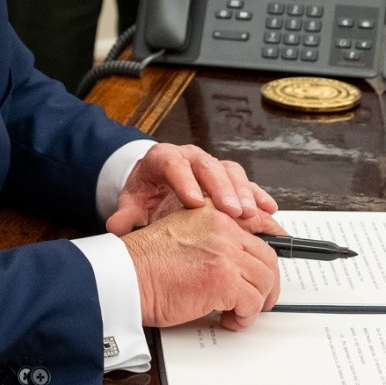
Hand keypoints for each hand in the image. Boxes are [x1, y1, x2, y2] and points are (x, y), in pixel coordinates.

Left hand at [104, 142, 277, 237]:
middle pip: (208, 166)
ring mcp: (212, 165)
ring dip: (243, 193)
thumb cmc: (145, 192)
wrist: (155, 183)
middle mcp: (191, 157)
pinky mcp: (228, 178)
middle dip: (222, 189)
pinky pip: (246, 183)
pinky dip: (258, 196)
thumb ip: (126, 214)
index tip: (194, 203)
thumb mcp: (132, 201)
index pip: (174, 164)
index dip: (185, 182)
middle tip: (232, 211)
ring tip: (252, 214)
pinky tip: (269, 210)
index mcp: (164, 158)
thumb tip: (116, 227)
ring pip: (230, 172)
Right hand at [121, 205, 282, 330]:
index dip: (269, 252)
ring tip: (238, 314)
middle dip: (267, 284)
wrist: (125, 277)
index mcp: (212, 214)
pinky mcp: (223, 279)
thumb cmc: (144, 265)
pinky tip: (228, 320)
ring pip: (264, 281)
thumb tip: (235, 264)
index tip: (272, 268)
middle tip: (257, 301)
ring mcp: (224, 252)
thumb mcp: (182, 238)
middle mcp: (222, 228)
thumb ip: (210, 242)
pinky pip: (251, 302)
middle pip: (267, 257)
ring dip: (255, 304)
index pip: (257, 229)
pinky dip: (244, 317)